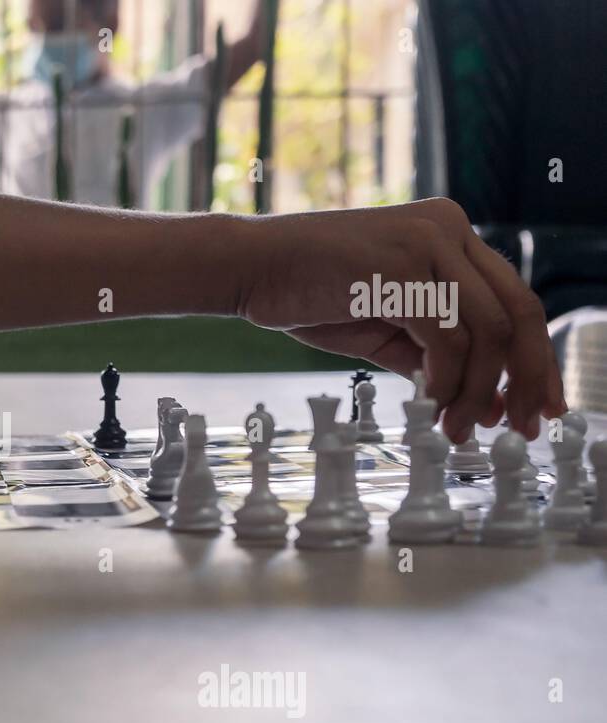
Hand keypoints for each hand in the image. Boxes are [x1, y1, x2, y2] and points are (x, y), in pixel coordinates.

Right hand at [237, 198, 565, 442]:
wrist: (249, 267)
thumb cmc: (306, 294)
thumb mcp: (383, 331)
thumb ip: (434, 361)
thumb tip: (484, 409)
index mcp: (451, 237)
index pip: (515, 300)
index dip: (534, 359)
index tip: (537, 405)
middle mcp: (449, 230)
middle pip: (519, 311)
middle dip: (529, 377)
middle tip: (525, 426)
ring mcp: (428, 243)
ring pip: (487, 330)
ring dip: (477, 391)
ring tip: (456, 429)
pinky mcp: (400, 267)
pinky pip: (447, 337)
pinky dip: (446, 380)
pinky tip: (430, 406)